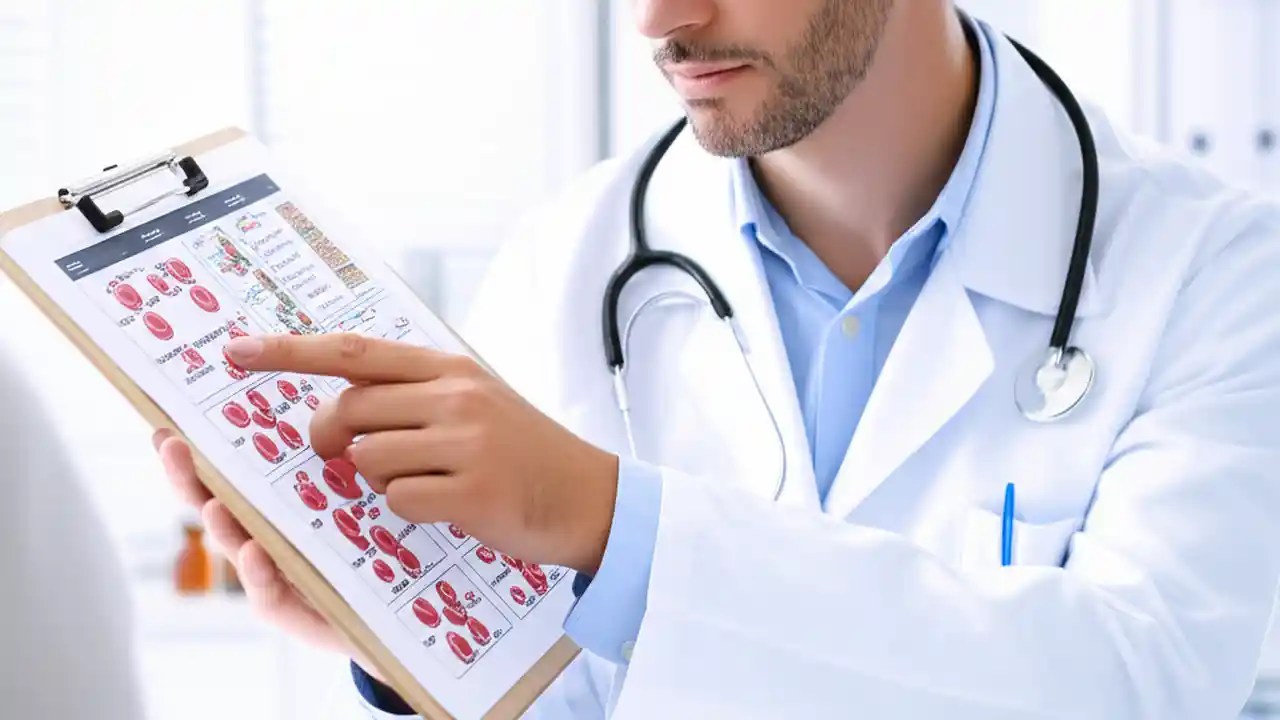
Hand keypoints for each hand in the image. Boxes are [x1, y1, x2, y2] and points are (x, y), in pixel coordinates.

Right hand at [152, 428, 386, 679]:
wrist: (390, 616)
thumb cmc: (366, 548)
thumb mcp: (354, 497)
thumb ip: (334, 462)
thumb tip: (330, 403)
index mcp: (270, 505)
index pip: (225, 476)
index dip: (196, 453)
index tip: (167, 425)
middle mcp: (260, 537)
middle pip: (214, 504)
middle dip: (189, 477)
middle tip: (172, 445)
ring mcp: (268, 574)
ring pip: (235, 546)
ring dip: (221, 525)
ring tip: (212, 504)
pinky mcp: (286, 609)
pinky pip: (267, 590)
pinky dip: (257, 571)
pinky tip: (254, 552)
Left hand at [224, 333, 618, 573]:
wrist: (590, 495)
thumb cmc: (524, 451)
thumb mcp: (475, 402)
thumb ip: (414, 394)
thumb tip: (343, 399)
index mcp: (450, 368)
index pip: (353, 352)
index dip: (288, 351)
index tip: (234, 351)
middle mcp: (455, 397)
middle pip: (348, 411)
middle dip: (326, 438)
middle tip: (336, 456)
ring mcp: (465, 444)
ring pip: (368, 459)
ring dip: (375, 479)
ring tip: (422, 483)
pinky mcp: (472, 492)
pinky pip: (398, 500)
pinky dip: (407, 509)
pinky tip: (445, 506)